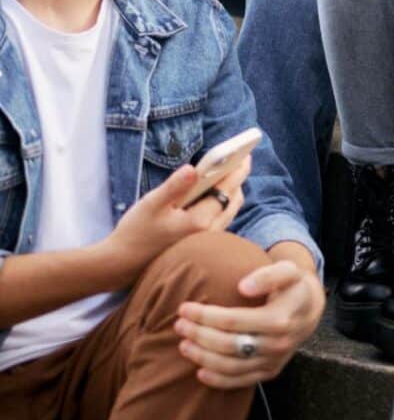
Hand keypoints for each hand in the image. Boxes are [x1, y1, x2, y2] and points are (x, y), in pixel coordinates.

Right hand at [101, 157, 249, 288]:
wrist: (120, 265)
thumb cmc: (135, 232)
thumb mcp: (152, 203)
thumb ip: (175, 186)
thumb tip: (193, 168)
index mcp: (199, 221)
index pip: (226, 190)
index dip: (238, 170)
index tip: (246, 154)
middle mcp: (208, 233)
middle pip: (233, 201)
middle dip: (238, 179)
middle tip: (240, 159)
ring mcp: (206, 241)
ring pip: (229, 212)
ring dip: (231, 192)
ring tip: (230, 173)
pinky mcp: (200, 245)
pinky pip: (221, 220)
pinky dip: (222, 204)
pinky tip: (213, 194)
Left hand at [175, 260, 325, 388]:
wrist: (310, 308)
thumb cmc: (293, 285)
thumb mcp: (288, 270)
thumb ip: (268, 274)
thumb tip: (243, 287)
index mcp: (280, 318)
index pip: (233, 321)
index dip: (206, 316)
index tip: (185, 307)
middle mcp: (278, 344)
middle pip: (228, 344)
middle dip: (199, 335)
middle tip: (179, 324)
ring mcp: (274, 360)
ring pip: (231, 366)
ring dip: (203, 358)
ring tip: (183, 344)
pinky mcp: (270, 371)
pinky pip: (241, 381)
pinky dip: (218, 380)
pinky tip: (200, 371)